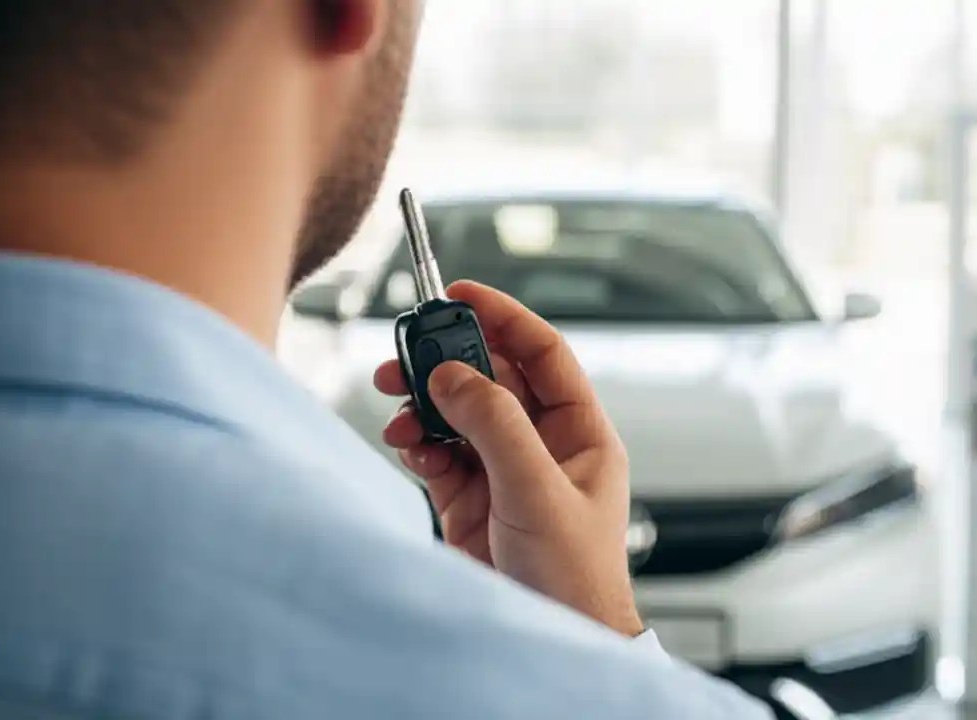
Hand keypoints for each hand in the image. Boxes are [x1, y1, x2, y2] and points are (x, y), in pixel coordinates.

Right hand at [374, 281, 642, 636]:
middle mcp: (541, 444)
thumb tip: (454, 376)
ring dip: (425, 404)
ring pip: (457, 413)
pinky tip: (408, 444)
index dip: (504, 316)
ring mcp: (503, 470)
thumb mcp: (538, 490)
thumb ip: (496, 426)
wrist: (551, 636)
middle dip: (448, 361)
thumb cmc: (575, 577)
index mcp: (579, 432)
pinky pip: (437, 453)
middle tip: (407, 352)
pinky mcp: (470, 499)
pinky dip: (417, 442)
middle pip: (491, 378)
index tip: (461, 292)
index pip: (543, 353)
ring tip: (397, 405)